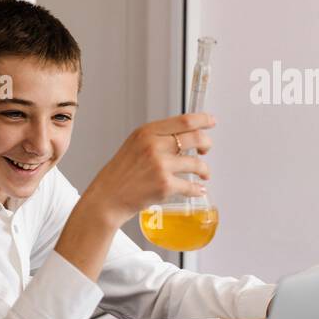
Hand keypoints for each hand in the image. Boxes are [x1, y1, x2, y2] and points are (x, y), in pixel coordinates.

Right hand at [79, 113, 215, 224]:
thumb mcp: (133, 146)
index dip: (203, 120)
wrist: (107, 198)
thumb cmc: (119, 175)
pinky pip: (190, 186)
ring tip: (203, 174)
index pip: (184, 120)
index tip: (212, 121)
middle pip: (196, 138)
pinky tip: (198, 190)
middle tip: (206, 149)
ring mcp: (160, 165)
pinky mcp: (164, 185)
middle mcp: (154, 146)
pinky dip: (197, 189)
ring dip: (204, 170)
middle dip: (207, 144)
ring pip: (196, 163)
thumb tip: (184, 137)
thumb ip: (156, 139)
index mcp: (146, 132)